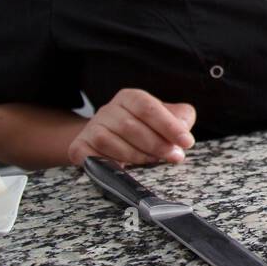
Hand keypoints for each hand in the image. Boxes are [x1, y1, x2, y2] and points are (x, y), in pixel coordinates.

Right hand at [67, 88, 196, 166]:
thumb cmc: (144, 128)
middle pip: (130, 126)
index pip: (147, 107)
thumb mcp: (167, 117)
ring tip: (152, 160)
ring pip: (110, 142)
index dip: (168, 125)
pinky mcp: (79, 148)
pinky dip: (111, 164)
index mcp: (129, 97)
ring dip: (136, 156)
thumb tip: (184, 128)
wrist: (108, 138)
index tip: (186, 142)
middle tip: (175, 156)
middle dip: (157, 145)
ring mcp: (92, 129)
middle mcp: (108, 110)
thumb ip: (181, 118)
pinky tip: (126, 168)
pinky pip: (93, 157)